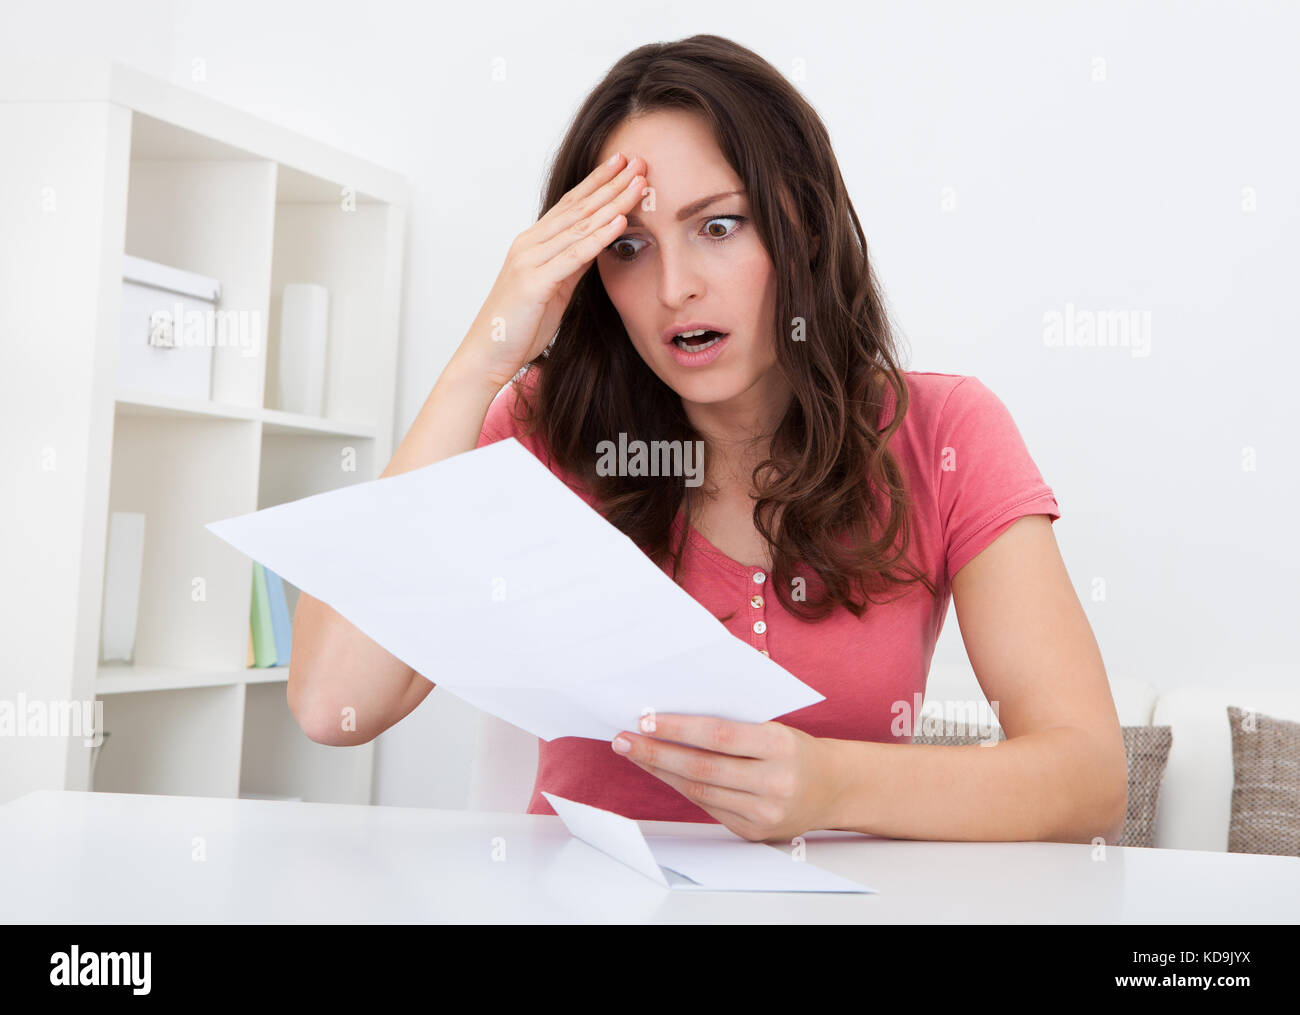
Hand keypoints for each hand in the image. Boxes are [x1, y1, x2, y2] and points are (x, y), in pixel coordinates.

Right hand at [456, 152, 647, 388]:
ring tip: (638, 184)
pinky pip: (573, 255)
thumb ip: (573, 262)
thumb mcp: (554, 287)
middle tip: (639, 161)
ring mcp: (530, 260)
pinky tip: (619, 222)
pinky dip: (598, 237)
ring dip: (611, 203)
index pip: (571, 205)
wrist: (487, 354)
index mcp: (534, 243)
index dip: (598, 182)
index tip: (624, 163)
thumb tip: (597, 242)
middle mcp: (530, 244)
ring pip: (579, 226)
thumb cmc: (519, 325)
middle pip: (578, 207)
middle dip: (611, 183)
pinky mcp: (534, 282)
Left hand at [611, 713, 839, 841]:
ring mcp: (764, 812)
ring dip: (661, 771)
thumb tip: (672, 718)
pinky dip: (682, 788)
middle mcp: (774, 782)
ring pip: (700, 791)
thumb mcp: (773, 726)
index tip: (645, 719)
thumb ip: (731, 725)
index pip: (718, 735)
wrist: (834, 788)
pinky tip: (662, 772)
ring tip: (635, 753)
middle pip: (702, 767)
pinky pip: (708, 807)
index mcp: (780, 745)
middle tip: (624, 738)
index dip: (678, 728)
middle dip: (656, 752)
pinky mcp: (753, 832)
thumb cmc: (795, 749)